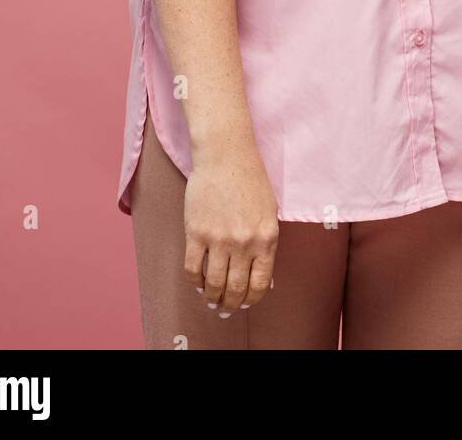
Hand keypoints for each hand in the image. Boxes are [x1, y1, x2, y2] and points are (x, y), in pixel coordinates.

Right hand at [183, 147, 279, 315]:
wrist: (225, 155)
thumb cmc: (250, 180)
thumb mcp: (269, 213)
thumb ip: (265, 245)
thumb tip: (260, 279)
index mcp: (267, 238)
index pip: (260, 284)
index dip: (251, 299)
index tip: (245, 302)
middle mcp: (244, 242)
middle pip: (235, 289)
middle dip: (230, 303)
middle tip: (225, 306)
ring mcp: (219, 238)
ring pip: (214, 284)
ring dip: (212, 297)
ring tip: (211, 297)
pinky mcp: (196, 232)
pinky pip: (193, 269)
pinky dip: (195, 282)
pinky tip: (198, 281)